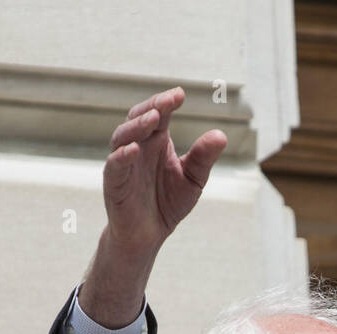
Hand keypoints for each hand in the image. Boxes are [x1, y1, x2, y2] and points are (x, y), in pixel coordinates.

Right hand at [103, 86, 226, 255]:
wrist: (148, 235)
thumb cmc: (168, 203)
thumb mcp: (193, 180)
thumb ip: (203, 158)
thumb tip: (221, 135)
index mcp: (156, 142)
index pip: (159, 115)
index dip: (167, 103)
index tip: (180, 94)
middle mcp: (138, 147)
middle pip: (139, 118)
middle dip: (153, 107)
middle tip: (169, 101)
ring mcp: (124, 163)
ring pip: (123, 137)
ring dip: (137, 126)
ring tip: (154, 118)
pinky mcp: (114, 183)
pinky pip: (114, 166)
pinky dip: (122, 156)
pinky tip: (134, 150)